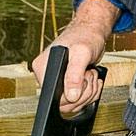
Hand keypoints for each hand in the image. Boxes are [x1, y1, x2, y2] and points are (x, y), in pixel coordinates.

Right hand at [33, 0, 117, 114]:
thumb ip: (75, 75)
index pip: (53, 96)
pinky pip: (76, 100)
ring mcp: (56, 81)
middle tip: (88, 75)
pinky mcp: (66, 84)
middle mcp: (46, 76)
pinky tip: (92, 80)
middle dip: (83, 93)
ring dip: (88, 93)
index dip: (72, 95)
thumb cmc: (85, 36)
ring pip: (72, 103)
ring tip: (90, 75)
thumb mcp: (82, 53)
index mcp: (43, 68)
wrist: (90, 32)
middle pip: (64, 103)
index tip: (82, 79)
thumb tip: (71, 96)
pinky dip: (89, 93)